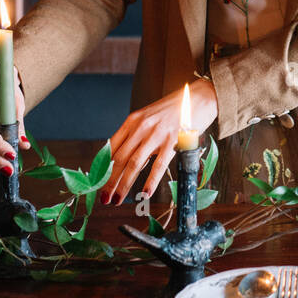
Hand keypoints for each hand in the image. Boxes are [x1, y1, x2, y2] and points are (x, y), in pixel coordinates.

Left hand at [99, 79, 217, 205]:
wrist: (199, 97)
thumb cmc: (175, 109)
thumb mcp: (150, 118)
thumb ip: (138, 137)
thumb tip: (128, 161)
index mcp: (132, 121)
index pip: (111, 148)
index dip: (103, 168)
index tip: (98, 183)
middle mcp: (141, 127)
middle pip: (119, 159)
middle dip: (109, 181)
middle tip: (103, 198)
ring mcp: (156, 134)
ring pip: (134, 164)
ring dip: (123, 184)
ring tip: (117, 200)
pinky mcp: (172, 141)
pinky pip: (158, 165)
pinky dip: (150, 181)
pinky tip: (144, 194)